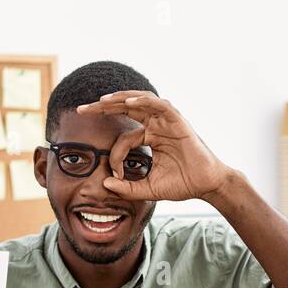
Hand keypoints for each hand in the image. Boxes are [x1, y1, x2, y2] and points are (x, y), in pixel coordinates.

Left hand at [77, 91, 230, 201]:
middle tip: (81, 110)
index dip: (115, 154)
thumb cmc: (182, 185)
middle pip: (126, 108)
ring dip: (120, 98)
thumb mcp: (148, 188)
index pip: (124, 138)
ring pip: (140, 101)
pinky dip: (143, 101)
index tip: (114, 174)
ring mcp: (167, 121)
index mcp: (150, 137)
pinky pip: (158, 104)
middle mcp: (156, 125)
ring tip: (101, 101)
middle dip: (103, 107)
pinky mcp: (177, 121)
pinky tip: (128, 102)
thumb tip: (105, 185)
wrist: (206, 186)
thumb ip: (127, 187)